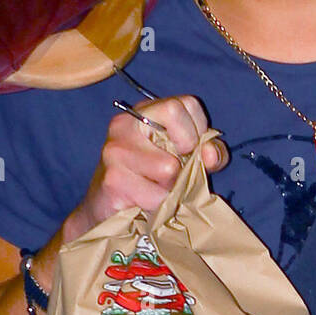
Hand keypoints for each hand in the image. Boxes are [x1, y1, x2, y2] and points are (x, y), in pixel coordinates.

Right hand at [64, 94, 227, 241]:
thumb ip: (210, 152)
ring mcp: (116, 149)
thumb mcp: (188, 158)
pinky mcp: (112, 178)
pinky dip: (157, 204)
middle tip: (172, 172)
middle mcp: (126, 123)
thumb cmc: (152, 180)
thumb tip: (210, 155)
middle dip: (186, 161)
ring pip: (169, 168)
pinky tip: (143, 200)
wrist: (105, 210)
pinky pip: (156, 195)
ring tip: (155, 187)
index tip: (189, 149)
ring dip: (171, 187)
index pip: (189, 104)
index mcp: (145, 110)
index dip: (199, 131)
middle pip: (182, 136)